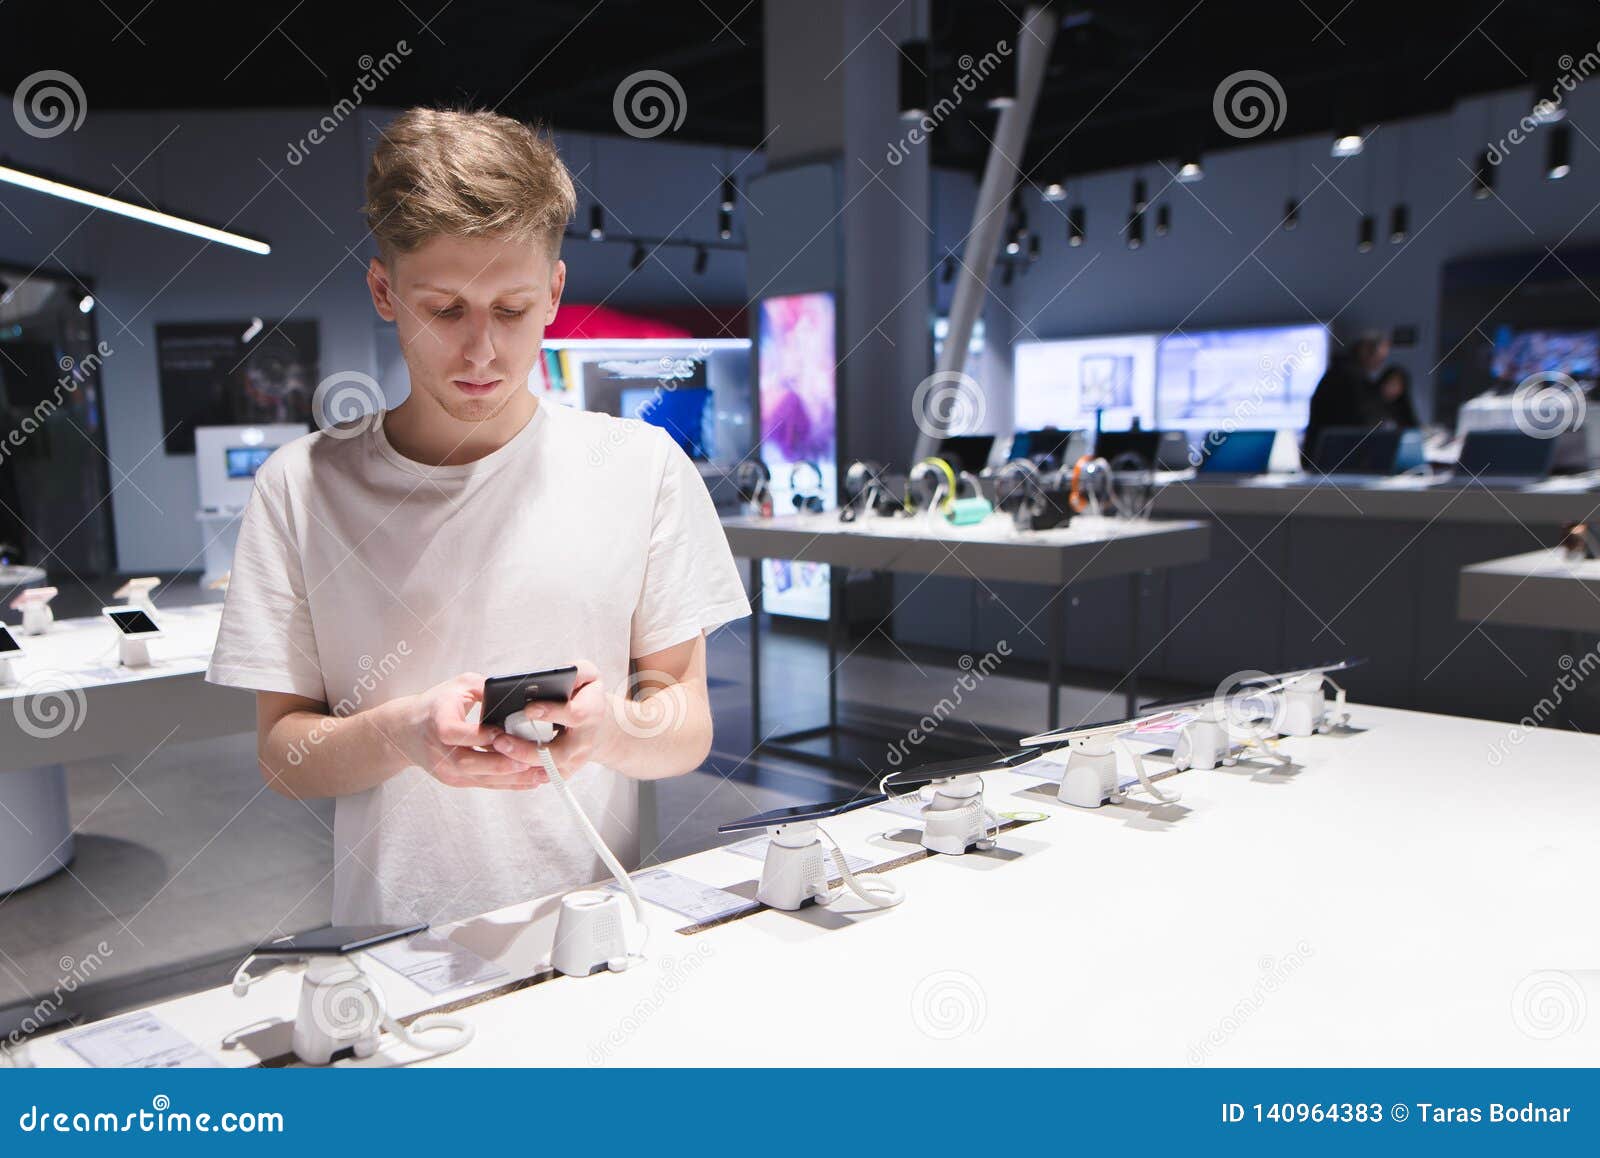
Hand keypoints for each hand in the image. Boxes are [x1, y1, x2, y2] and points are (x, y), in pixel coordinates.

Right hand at [387, 671, 547, 789]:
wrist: (407, 731)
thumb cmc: (438, 704)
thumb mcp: (459, 686)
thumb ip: (486, 689)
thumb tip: (517, 695)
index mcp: (437, 722)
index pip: (454, 732)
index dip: (479, 735)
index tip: (504, 734)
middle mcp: (438, 750)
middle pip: (468, 762)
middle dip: (501, 763)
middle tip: (530, 760)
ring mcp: (445, 769)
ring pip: (479, 778)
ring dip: (511, 778)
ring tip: (541, 774)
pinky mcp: (455, 780)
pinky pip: (483, 784)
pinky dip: (507, 783)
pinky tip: (530, 781)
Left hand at [487, 660, 615, 777]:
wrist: (600, 727)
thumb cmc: (587, 698)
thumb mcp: (589, 676)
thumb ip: (576, 670)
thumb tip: (554, 675)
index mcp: (591, 713)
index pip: (574, 715)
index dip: (551, 712)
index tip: (528, 708)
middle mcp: (583, 742)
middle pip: (558, 753)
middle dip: (527, 749)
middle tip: (500, 740)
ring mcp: (574, 761)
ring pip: (546, 771)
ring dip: (519, 763)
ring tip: (496, 750)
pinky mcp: (563, 772)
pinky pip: (540, 778)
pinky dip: (521, 773)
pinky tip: (501, 761)